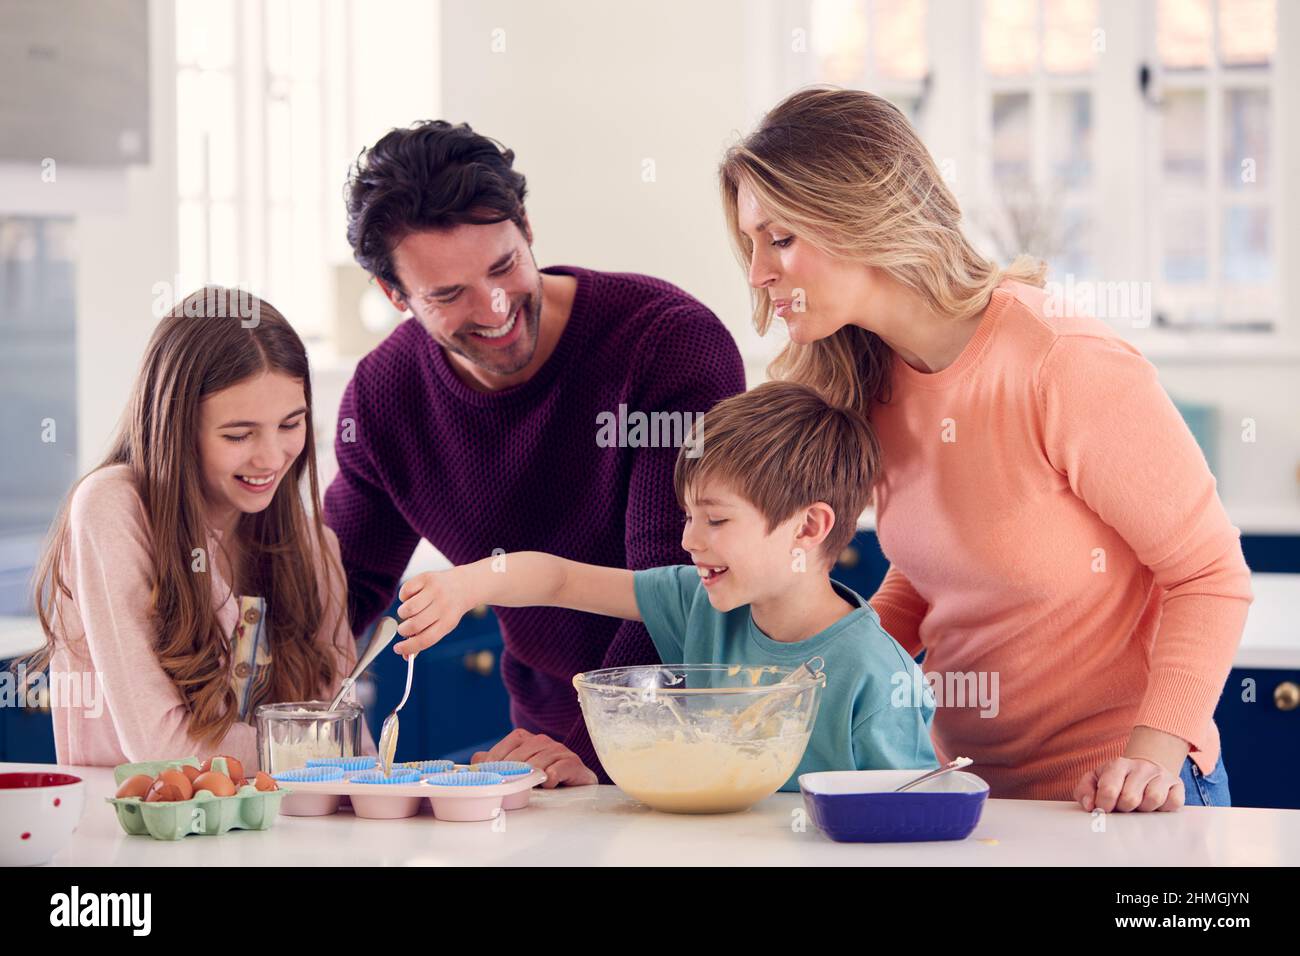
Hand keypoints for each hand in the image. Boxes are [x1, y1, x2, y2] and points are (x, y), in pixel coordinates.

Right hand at [393, 569, 472, 656]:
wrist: (464, 585)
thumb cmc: (448, 610)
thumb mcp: (443, 626)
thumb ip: (423, 640)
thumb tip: (405, 656)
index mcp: (448, 622)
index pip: (426, 639)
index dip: (409, 647)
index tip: (397, 649)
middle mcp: (443, 605)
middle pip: (414, 625)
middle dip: (403, 630)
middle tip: (403, 628)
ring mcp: (435, 590)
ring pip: (407, 609)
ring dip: (402, 614)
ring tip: (410, 612)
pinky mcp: (427, 577)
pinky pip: (404, 591)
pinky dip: (404, 597)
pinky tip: (413, 596)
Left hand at [472, 729, 597, 788]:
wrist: (574, 781)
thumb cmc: (540, 773)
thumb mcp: (516, 766)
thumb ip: (494, 762)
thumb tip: (475, 762)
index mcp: (526, 738)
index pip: (508, 745)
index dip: (496, 761)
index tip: (489, 776)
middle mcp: (542, 741)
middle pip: (521, 756)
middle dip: (511, 773)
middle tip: (505, 786)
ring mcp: (558, 750)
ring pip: (537, 763)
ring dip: (530, 777)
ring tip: (526, 787)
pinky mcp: (572, 763)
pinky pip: (557, 770)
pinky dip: (550, 779)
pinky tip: (547, 785)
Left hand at [1073, 756, 1184, 811]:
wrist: (1145, 767)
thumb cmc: (1117, 779)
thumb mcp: (1095, 780)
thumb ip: (1084, 791)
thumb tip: (1089, 806)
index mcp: (1118, 765)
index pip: (1109, 789)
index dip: (1104, 806)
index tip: (1103, 810)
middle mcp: (1141, 767)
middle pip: (1131, 798)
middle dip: (1124, 808)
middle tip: (1123, 807)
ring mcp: (1161, 775)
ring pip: (1153, 799)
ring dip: (1144, 810)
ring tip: (1138, 806)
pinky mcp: (1178, 786)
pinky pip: (1173, 803)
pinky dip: (1164, 809)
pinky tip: (1155, 806)